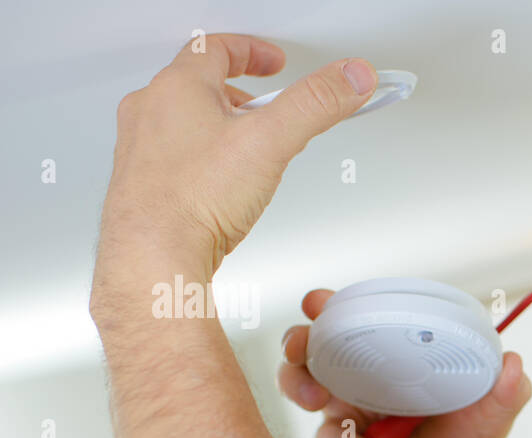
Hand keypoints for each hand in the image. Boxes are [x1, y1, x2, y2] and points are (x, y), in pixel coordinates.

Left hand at [91, 34, 376, 309]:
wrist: (152, 254)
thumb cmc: (192, 200)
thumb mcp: (270, 142)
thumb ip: (315, 104)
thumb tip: (349, 77)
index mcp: (177, 89)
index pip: (215, 48)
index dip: (252, 51)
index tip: (272, 62)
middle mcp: (150, 112)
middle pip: (198, 84)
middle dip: (238, 93)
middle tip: (264, 109)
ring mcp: (141, 150)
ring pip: (183, 123)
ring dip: (218, 128)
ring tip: (246, 150)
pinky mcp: (142, 185)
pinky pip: (174, 159)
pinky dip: (200, 162)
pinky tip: (220, 187)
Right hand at [279, 289, 531, 437]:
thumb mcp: (493, 418)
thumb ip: (506, 389)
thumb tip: (512, 360)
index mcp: (396, 360)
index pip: (359, 321)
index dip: (333, 307)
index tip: (321, 303)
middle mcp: (363, 381)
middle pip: (312, 347)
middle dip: (298, 341)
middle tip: (300, 349)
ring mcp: (346, 416)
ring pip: (302, 389)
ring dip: (300, 387)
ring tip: (321, 401)